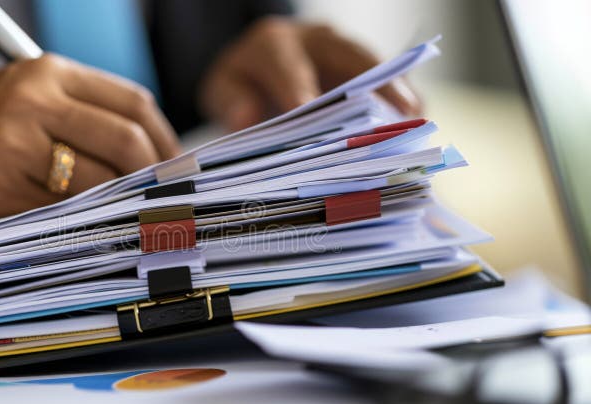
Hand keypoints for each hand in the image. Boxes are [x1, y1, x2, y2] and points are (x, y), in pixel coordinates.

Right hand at [0, 55, 180, 224]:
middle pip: (125, 139)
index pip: (133, 103)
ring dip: (120, 200)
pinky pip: (63, 207)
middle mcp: (32, 97)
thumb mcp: (29, 99)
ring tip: (129, 212)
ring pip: (98, 178)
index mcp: (48, 71)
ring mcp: (13, 140)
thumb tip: (154, 158)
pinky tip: (88, 222)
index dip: (165, 140)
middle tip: (162, 197)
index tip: (178, 166)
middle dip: (153, 174)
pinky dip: (83, 218)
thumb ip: (84, 116)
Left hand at [201, 17, 422, 130]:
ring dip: (398, 94)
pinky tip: (414, 132)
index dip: (303, 91)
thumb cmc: (242, 83)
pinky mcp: (362, 66)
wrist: (256, 68)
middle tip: (395, 116)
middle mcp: (316, 39)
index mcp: (274, 44)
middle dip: (374, 85)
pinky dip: (402, 103)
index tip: (315, 116)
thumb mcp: (221, 90)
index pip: (290, 67)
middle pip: (350, 57)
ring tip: (415, 128)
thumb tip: (245, 117)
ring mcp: (344, 50)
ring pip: (377, 67)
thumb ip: (229, 102)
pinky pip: (389, 80)